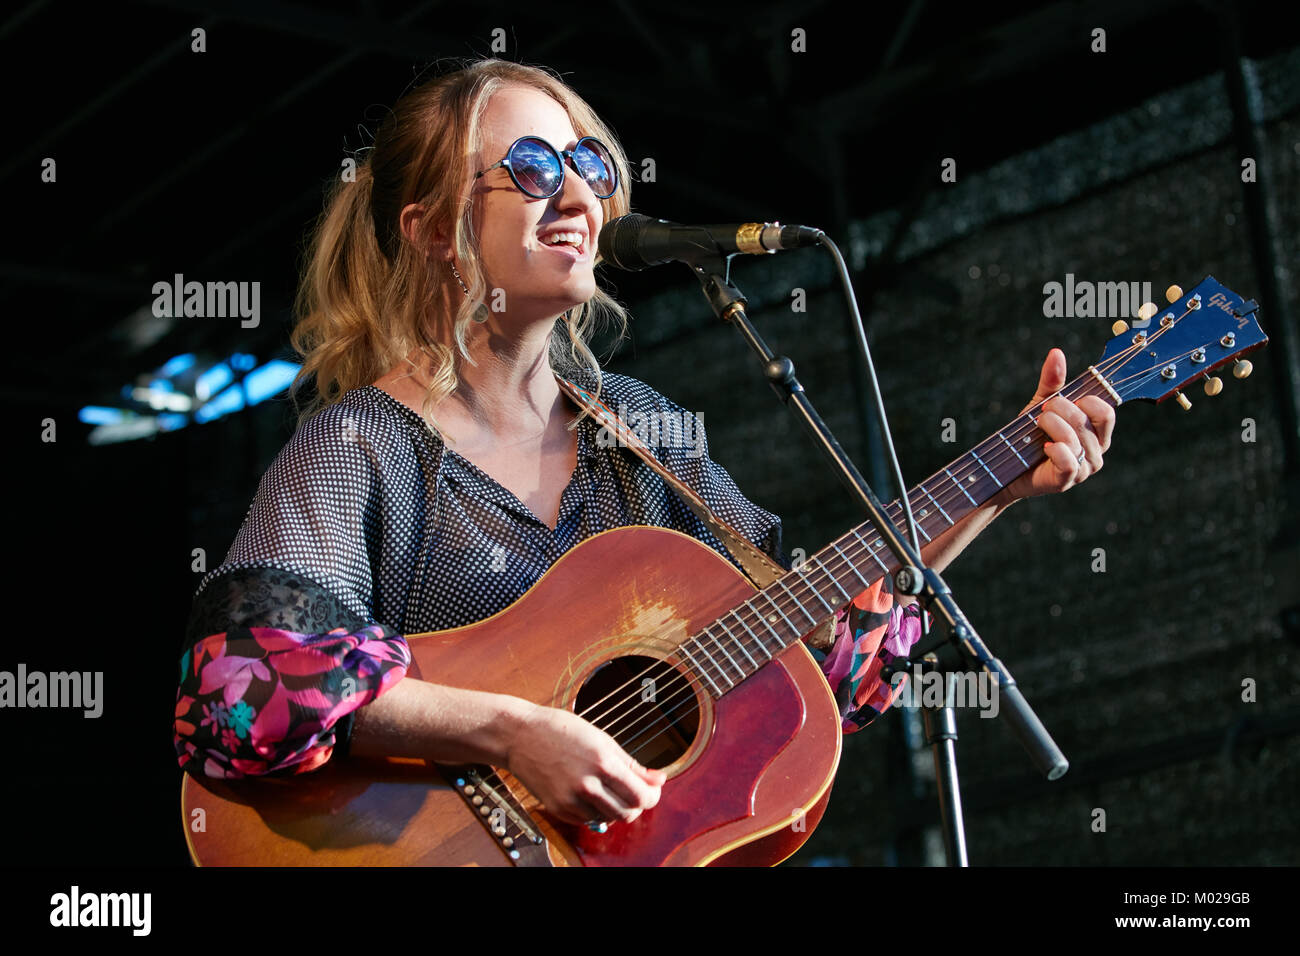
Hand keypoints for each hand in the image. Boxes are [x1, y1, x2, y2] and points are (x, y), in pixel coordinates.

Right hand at [504, 703, 666, 826]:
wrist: (520, 736)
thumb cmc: (560, 730)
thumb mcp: (602, 740)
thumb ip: (631, 764)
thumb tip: (658, 779)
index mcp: (603, 762)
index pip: (641, 796)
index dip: (652, 796)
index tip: (651, 789)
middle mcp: (587, 784)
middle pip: (628, 813)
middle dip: (636, 805)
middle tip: (634, 791)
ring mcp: (571, 799)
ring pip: (608, 819)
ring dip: (615, 808)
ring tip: (610, 790)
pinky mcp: (558, 808)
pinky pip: (587, 820)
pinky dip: (595, 811)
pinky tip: (591, 794)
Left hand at [996, 348, 1115, 504]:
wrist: (1005, 468)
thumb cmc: (1028, 437)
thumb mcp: (1040, 406)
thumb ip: (1052, 382)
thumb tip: (1056, 352)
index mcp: (1097, 432)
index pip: (1105, 411)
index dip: (1083, 400)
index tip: (1060, 399)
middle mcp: (1096, 451)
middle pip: (1087, 420)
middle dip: (1060, 409)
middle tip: (1042, 411)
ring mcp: (1084, 468)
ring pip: (1075, 438)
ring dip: (1050, 426)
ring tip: (1036, 426)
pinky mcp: (1067, 480)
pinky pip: (1069, 461)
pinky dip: (1055, 450)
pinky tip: (1043, 447)